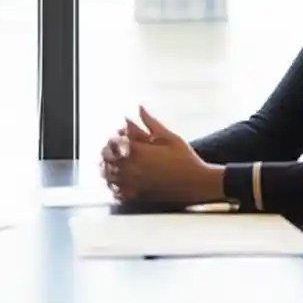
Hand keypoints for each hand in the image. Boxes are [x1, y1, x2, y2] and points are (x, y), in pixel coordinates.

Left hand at [102, 107, 223, 204]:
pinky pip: (118, 192)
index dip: (112, 138)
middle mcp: (133, 167)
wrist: (196, 183)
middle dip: (106, 153)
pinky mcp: (139, 195)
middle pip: (108, 159)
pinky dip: (113, 187)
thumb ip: (151, 123)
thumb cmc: (185, 158)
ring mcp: (135, 183)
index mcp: (140, 151)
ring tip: (108, 165)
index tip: (115, 135)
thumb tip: (139, 107)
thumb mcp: (170, 137)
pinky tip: (115, 183)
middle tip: (108, 150)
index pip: (114, 142)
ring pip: (110, 176)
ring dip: (107, 169)